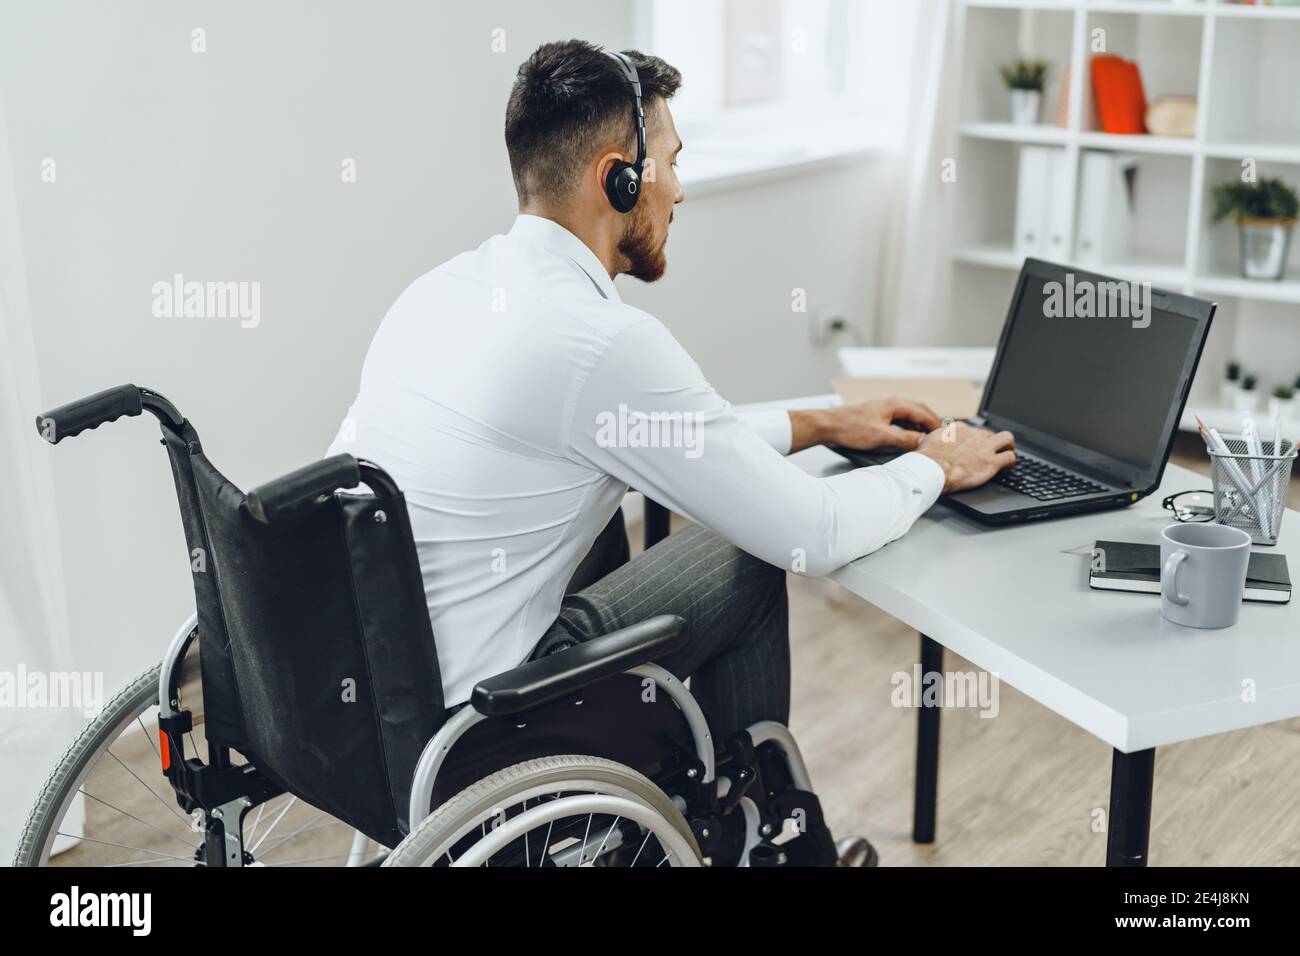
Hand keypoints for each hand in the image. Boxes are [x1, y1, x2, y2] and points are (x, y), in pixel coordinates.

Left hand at [803, 395, 942, 452]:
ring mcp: (883, 409)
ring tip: (929, 437)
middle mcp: (891, 403)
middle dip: (931, 422)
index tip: (947, 434)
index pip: (924, 412)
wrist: (828, 426)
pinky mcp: (877, 416)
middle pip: (919, 411)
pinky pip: (899, 420)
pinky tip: (909, 436)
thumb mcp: (881, 437)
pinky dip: (908, 427)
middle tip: (942, 435)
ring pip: (909, 415)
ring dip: (920, 425)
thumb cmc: (850, 428)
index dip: (936, 424)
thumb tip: (923, 442)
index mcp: (895, 403)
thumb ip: (904, 439)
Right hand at [916, 422, 1015, 492]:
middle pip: (990, 432)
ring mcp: (984, 448)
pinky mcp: (991, 462)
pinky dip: (1011, 463)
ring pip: (1007, 439)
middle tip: (991, 450)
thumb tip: (931, 441)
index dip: (970, 437)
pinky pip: (1010, 457)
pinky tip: (1007, 468)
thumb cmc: (926, 459)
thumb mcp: (928, 441)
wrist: (932, 469)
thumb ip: (935, 439)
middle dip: (993, 441)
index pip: (969, 427)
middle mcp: (973, 435)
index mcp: (957, 430)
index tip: (969, 444)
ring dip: (1008, 446)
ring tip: (1006, 454)